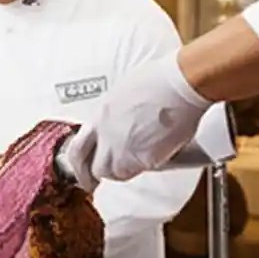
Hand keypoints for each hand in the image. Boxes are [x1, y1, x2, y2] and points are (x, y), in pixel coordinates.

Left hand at [78, 55, 212, 184]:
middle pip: (97, 168)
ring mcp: (124, 149)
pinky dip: (149, 165)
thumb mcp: (122, 93)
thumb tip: (118, 123)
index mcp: (100, 117)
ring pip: (118, 173)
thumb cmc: (159, 80)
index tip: (82, 174)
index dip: (78, 166)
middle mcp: (107, 135)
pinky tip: (158, 153)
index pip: (77, 150)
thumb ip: (114, 114)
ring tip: (138, 159)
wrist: (180, 84)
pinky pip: (143, 170)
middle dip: (102, 174)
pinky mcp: (145, 158)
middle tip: (110, 176)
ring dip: (126, 170)